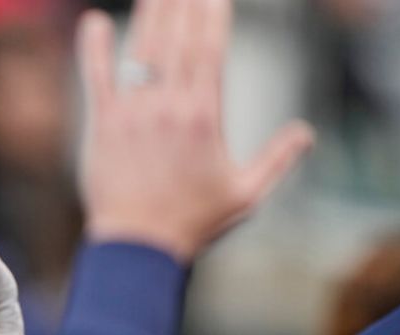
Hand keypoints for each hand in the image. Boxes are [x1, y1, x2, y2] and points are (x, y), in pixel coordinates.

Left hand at [79, 0, 313, 262]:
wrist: (139, 245)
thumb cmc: (193, 223)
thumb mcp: (246, 195)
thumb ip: (277, 160)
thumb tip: (306, 132)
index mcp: (205, 116)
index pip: (210, 49)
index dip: (213, 14)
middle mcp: (168, 106)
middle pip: (177, 39)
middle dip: (183, 3)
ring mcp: (133, 113)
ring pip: (141, 51)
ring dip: (149, 13)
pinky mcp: (104, 126)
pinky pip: (97, 80)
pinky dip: (94, 50)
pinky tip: (93, 22)